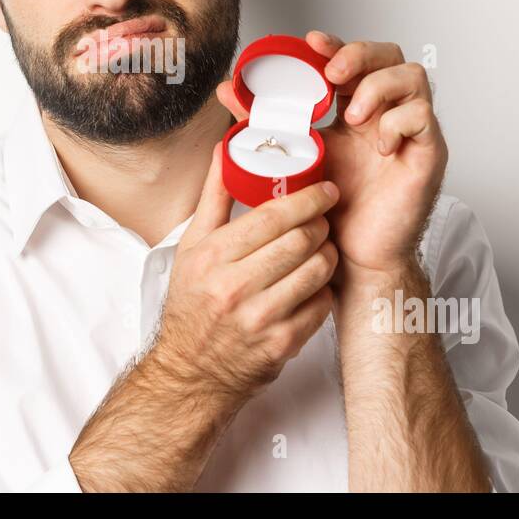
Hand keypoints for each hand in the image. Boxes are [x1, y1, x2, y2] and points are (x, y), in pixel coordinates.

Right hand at [154, 142, 340, 396]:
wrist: (191, 370)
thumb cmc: (193, 303)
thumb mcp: (192, 247)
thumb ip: (214, 197)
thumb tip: (225, 148)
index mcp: (213, 257)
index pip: (271, 218)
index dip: (306, 200)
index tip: (325, 189)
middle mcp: (234, 287)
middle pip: (299, 242)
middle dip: (320, 225)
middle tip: (324, 219)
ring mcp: (259, 318)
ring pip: (316, 272)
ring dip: (327, 255)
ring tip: (323, 248)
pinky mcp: (280, 344)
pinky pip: (320, 306)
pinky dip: (324, 290)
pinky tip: (315, 283)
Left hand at [216, 33, 445, 275]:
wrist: (348, 255)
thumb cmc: (328, 210)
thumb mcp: (292, 155)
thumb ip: (264, 121)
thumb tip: (227, 90)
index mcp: (354, 109)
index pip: (355, 58)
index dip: (337, 44)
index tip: (311, 42)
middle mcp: (385, 114)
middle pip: (389, 55)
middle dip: (360, 54)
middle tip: (333, 74)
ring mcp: (409, 132)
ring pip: (412, 76)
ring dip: (377, 86)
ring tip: (351, 116)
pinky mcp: (427, 154)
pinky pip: (424, 117)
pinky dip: (399, 121)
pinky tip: (377, 144)